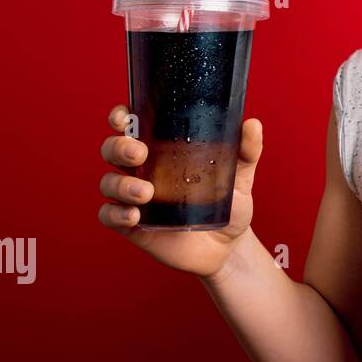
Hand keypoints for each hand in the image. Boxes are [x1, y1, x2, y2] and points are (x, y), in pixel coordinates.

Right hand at [98, 104, 261, 279]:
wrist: (229, 244)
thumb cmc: (229, 202)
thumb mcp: (241, 174)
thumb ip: (246, 150)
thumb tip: (252, 124)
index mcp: (163, 148)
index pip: (133, 124)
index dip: (121, 116)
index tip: (126, 117)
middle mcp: (143, 169)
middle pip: (113, 149)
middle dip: (119, 147)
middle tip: (140, 153)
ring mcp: (135, 197)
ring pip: (108, 182)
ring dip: (120, 184)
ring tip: (146, 193)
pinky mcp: (132, 224)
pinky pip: (109, 215)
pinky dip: (116, 213)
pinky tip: (134, 215)